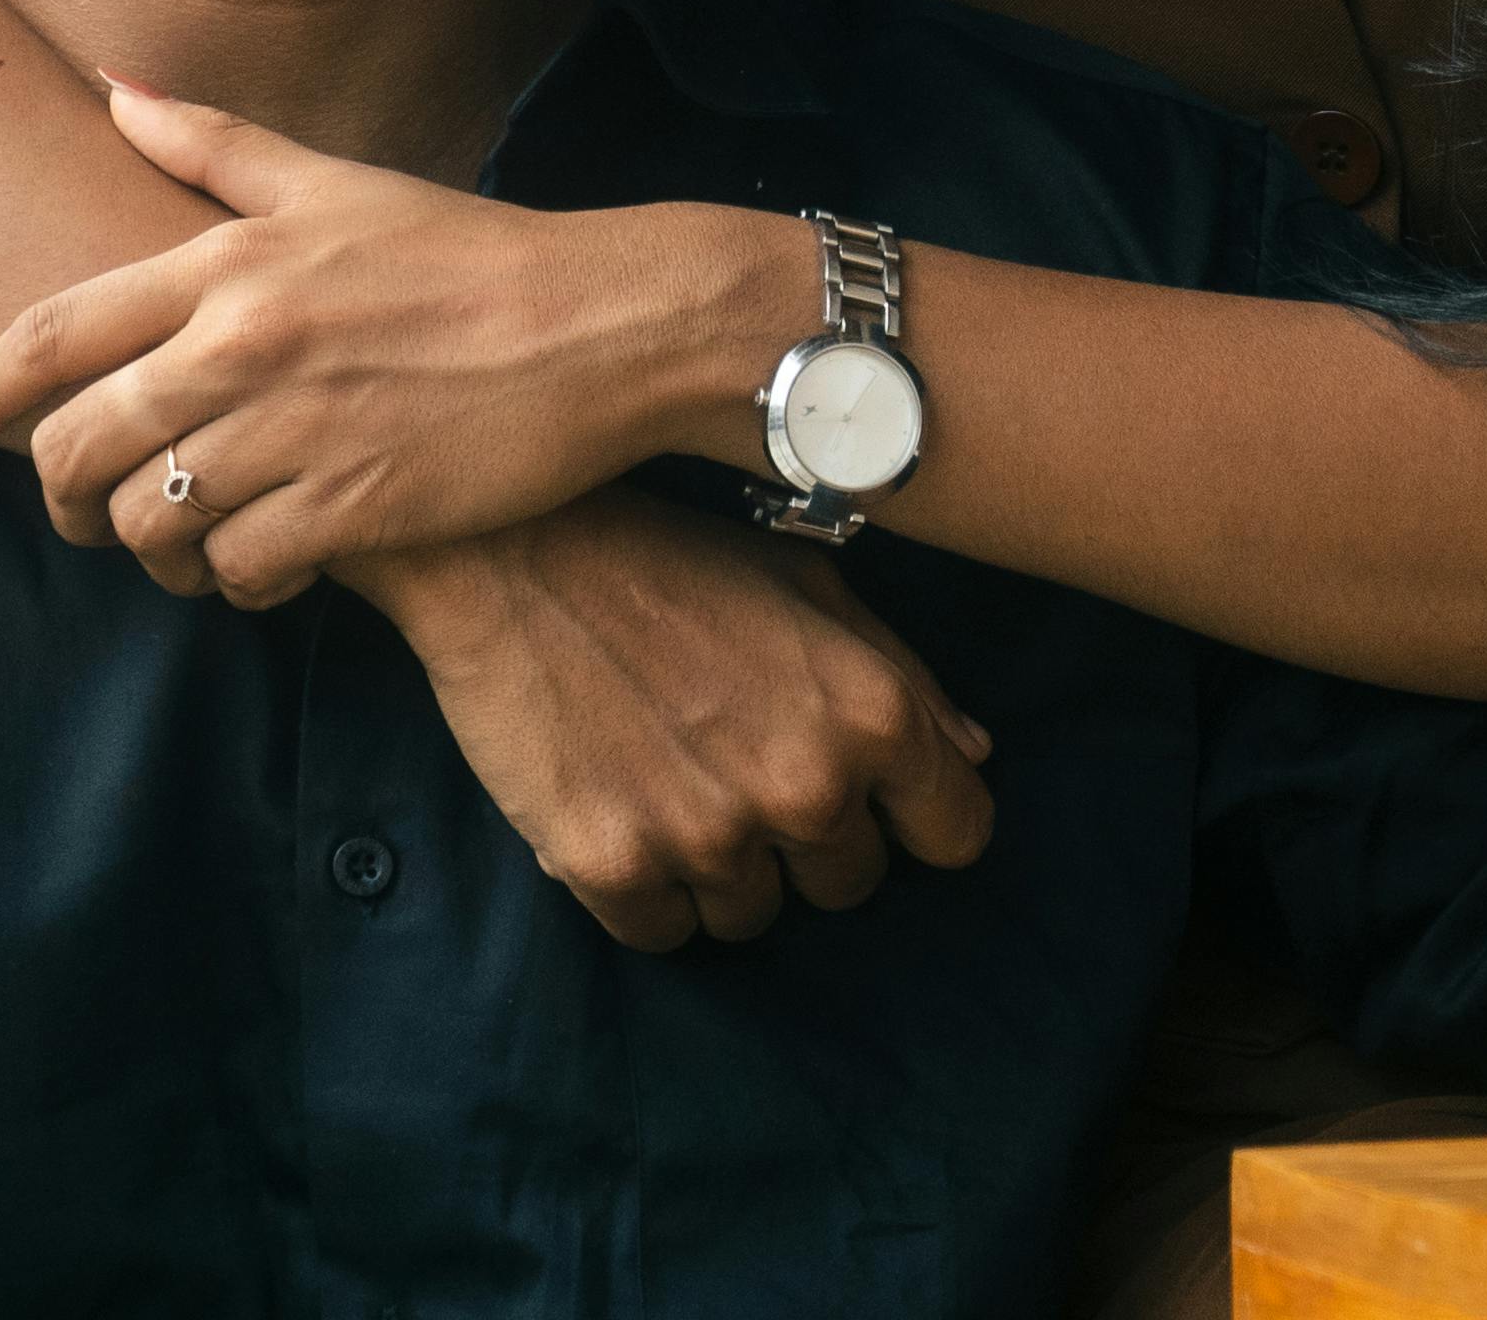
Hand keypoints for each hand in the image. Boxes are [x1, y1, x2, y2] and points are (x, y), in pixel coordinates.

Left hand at [0, 83, 770, 606]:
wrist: (604, 326)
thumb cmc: (470, 254)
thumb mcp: (337, 183)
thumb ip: (214, 145)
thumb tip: (115, 88)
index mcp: (228, 262)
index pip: (52, 336)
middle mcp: (245, 345)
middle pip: (81, 447)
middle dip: (63, 497)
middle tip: (90, 515)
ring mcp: (297, 429)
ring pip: (152, 522)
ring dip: (155, 550)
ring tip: (191, 542)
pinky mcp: (355, 506)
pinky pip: (239, 569)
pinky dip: (236, 581)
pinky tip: (270, 563)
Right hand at [340, 496, 1000, 949]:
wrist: (513, 551)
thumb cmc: (673, 559)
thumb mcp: (811, 588)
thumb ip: (904, 678)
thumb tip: (973, 753)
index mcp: (873, 712)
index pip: (957, 834)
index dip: (915, 818)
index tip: (873, 802)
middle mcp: (805, 784)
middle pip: (848, 886)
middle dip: (809, 842)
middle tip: (742, 770)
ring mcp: (706, 833)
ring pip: (752, 916)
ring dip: (722, 869)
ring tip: (672, 780)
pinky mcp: (610, 864)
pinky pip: (663, 933)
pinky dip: (646, 892)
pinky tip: (621, 810)